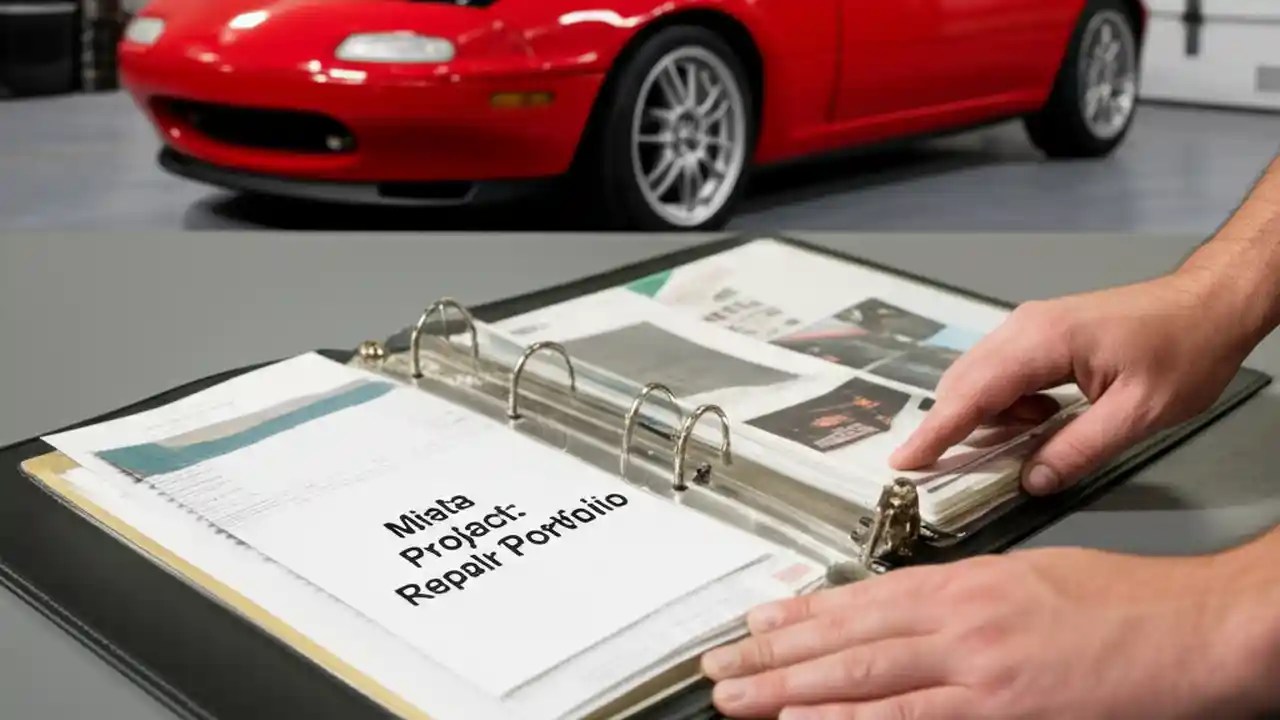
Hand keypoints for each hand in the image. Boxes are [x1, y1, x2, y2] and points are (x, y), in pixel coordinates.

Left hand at [701, 547, 1278, 718]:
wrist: (1188, 628)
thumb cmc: (1120, 603)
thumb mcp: (1026, 578)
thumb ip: (960, 596)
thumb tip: (905, 613)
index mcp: (963, 583)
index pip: (859, 599)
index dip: (798, 615)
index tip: (754, 623)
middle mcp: (957, 619)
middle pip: (844, 637)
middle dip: (772, 654)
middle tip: (719, 665)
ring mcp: (975, 667)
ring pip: (861, 677)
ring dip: (789, 689)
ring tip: (738, 696)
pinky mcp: (1001, 710)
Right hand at [890, 269, 1257, 494]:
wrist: (1210, 304)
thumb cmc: (1185, 349)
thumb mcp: (1139, 414)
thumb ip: (1079, 450)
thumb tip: (1031, 481)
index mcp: (1043, 341)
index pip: (973, 393)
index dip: (936, 431)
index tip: (904, 460)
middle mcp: (1024, 327)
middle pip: (963, 383)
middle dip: (958, 427)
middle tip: (971, 465)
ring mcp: (1029, 326)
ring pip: (980, 379)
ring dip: (991, 416)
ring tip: (1039, 434)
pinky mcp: (1039, 333)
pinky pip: (1001, 374)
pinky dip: (1007, 404)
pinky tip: (1046, 416)